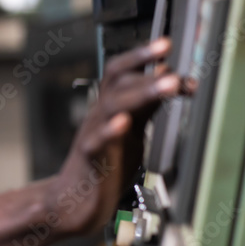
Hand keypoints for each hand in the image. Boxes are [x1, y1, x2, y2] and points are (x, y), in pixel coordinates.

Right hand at [53, 38, 180, 234]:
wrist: (74, 200)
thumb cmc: (104, 163)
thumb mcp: (130, 127)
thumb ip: (146, 103)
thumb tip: (167, 74)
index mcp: (110, 107)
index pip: (122, 71)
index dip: (144, 55)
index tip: (169, 45)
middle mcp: (101, 115)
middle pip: (117, 81)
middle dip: (144, 65)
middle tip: (169, 52)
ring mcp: (93, 135)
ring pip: (113, 105)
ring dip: (142, 91)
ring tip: (168, 84)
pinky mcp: (90, 160)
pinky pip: (97, 141)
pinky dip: (110, 130)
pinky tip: (124, 123)